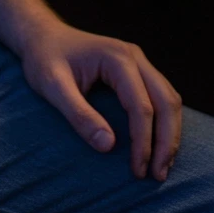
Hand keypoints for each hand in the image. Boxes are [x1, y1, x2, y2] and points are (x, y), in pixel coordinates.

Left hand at [17, 19, 181, 181]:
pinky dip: (165, 122)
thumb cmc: (44, 59)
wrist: (43, 36)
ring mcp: (138, 61)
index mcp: (116, 57)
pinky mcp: (137, 70)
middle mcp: (134, 56)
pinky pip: (161, 96)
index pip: (141, 105)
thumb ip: (79, 114)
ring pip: (169, 98)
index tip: (137, 172)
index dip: (143, 142)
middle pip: (166, 100)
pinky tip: (158, 145)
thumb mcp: (53, 87)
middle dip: (166, 141)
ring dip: (170, 133)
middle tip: (158, 176)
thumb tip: (108, 146)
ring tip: (161, 167)